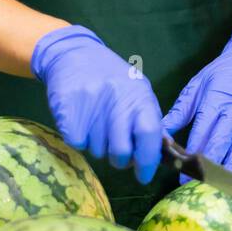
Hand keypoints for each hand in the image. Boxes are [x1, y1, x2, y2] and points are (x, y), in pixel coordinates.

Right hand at [31, 24, 162, 183]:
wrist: (73, 54)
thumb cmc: (111, 78)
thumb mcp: (137, 91)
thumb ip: (149, 119)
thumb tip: (164, 150)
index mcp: (139, 96)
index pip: (149, 135)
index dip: (148, 161)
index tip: (144, 175)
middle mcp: (116, 100)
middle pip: (121, 151)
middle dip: (120, 160)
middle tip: (117, 152)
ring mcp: (91, 105)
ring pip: (97, 150)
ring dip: (99, 146)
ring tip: (97, 124)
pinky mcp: (67, 110)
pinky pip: (76, 143)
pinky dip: (80, 139)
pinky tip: (82, 121)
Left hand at [162, 26, 231, 178]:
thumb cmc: (223, 74)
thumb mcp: (197, 86)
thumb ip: (179, 111)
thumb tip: (159, 133)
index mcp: (216, 100)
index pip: (202, 132)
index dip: (191, 154)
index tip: (181, 173)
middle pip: (222, 143)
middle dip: (208, 166)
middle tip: (198, 184)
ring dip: (231, 168)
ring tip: (220, 185)